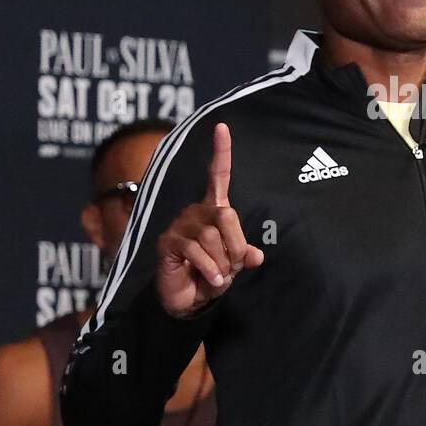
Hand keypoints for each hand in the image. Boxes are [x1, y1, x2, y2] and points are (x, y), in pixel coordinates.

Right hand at [156, 122, 264, 317]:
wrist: (187, 299)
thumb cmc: (212, 274)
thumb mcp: (234, 264)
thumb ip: (245, 255)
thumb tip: (257, 255)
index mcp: (213, 210)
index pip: (217, 176)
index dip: (221, 152)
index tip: (222, 126)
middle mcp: (195, 212)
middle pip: (227, 215)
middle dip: (236, 245)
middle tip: (233, 265)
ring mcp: (180, 225)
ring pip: (212, 237)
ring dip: (223, 263)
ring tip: (217, 274)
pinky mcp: (168, 242)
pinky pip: (197, 251)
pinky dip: (210, 270)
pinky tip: (211, 280)